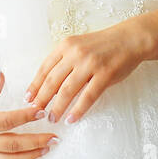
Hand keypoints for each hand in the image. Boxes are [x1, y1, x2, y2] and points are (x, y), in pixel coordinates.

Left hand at [25, 23, 145, 123]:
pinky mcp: (104, 75)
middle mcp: (75, 53)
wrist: (129, 39)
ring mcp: (90, 64)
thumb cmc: (103, 45)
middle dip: (41, 99)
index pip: (44, 68)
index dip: (34, 85)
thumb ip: (64, 61)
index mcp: (66, 45)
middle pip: (52, 81)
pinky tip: (71, 119)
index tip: (28, 98)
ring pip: (67, 91)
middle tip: (35, 112)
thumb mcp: (79, 46)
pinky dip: (78, 110)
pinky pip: (87, 96)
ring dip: (57, 107)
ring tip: (52, 118)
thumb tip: (49, 86)